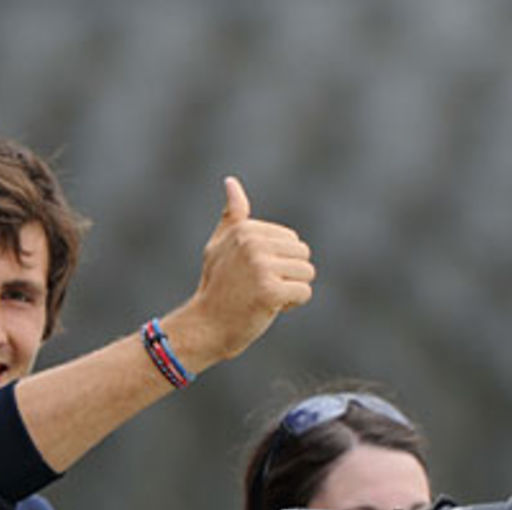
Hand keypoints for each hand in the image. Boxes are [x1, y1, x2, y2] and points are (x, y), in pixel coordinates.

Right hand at [162, 177, 314, 370]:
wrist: (205, 326)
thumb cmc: (216, 287)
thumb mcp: (219, 246)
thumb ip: (232, 216)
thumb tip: (231, 181)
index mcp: (245, 229)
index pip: (291, 240)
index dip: (279, 261)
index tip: (253, 274)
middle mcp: (252, 243)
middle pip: (303, 254)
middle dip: (289, 274)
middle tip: (260, 288)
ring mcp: (261, 267)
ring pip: (307, 273)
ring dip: (291, 290)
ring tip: (264, 297)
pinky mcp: (270, 291)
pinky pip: (304, 293)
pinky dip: (292, 304)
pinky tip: (269, 308)